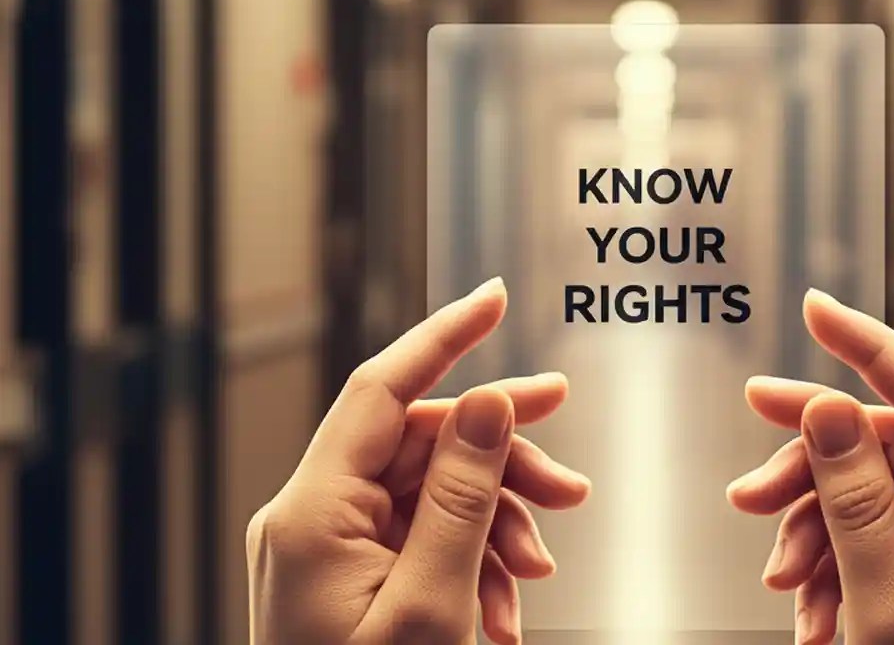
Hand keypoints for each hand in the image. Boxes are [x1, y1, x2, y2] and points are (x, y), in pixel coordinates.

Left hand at [247, 278, 590, 643]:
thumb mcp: (432, 605)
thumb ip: (461, 497)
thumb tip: (484, 404)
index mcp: (313, 511)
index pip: (383, 389)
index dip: (444, 336)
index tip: (497, 296)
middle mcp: (315, 517)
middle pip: (424, 446)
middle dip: (503, 463)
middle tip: (571, 485)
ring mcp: (335, 549)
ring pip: (437, 494)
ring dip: (500, 525)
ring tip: (539, 573)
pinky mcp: (357, 578)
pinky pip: (429, 539)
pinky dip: (478, 561)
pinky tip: (510, 604)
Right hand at [728, 289, 893, 643]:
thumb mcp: (888, 613)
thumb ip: (857, 505)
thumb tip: (829, 410)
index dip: (871, 346)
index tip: (813, 306)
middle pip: (885, 450)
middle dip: (811, 469)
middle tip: (744, 493)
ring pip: (866, 495)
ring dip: (809, 529)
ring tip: (777, 580)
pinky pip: (868, 540)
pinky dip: (825, 564)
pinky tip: (802, 606)